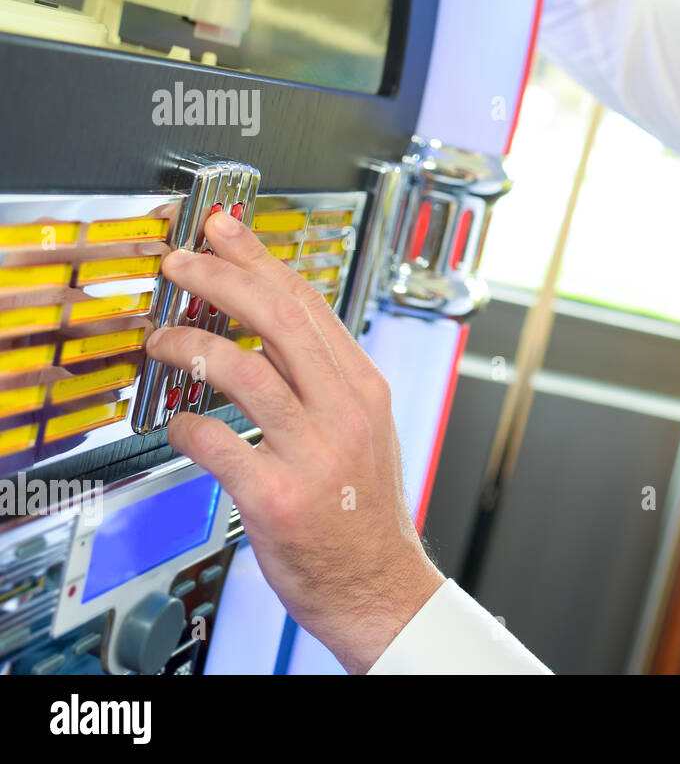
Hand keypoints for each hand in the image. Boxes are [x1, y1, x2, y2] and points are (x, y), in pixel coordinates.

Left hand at [145, 209, 445, 672]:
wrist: (380, 585)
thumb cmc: (364, 510)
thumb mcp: (364, 430)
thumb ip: (323, 381)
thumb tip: (270, 330)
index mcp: (365, 388)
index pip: (310, 304)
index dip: (261, 261)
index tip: (227, 232)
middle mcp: (345, 412)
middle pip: (278, 320)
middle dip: (222, 280)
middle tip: (181, 264)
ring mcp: (314, 453)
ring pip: (246, 371)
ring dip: (191, 345)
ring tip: (161, 339)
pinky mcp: (279, 497)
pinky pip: (218, 443)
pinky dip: (187, 426)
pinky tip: (178, 424)